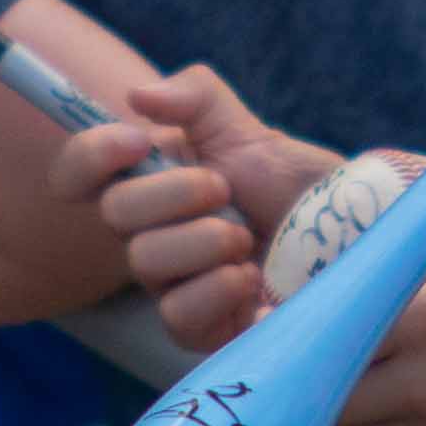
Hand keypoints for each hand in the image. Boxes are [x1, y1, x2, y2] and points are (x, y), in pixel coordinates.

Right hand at [65, 66, 322, 344]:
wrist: (348, 241)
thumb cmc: (294, 187)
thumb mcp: (249, 128)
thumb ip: (195, 96)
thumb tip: (139, 96)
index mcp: (151, 182)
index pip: (77, 173)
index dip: (91, 155)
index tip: (140, 140)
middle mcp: (151, 233)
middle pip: (114, 213)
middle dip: (175, 192)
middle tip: (224, 189)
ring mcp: (173, 284)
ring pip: (145, 263)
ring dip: (203, 241)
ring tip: (246, 239)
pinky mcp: (202, 329)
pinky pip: (177, 316)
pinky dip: (216, 290)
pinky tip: (250, 279)